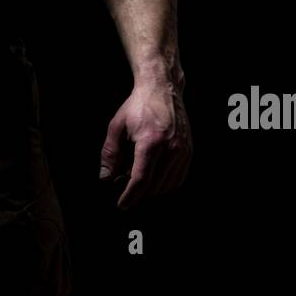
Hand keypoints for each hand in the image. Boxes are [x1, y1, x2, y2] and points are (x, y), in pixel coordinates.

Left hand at [99, 77, 191, 209]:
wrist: (162, 89)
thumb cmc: (137, 107)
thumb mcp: (117, 127)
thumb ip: (110, 155)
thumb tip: (105, 179)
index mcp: (151, 142)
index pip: (141, 179)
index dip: (130, 196)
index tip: (122, 205)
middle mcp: (171, 148)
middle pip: (154, 186)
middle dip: (137, 191)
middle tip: (124, 180)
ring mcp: (183, 150)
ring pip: (167, 186)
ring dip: (151, 188)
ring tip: (138, 173)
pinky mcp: (189, 151)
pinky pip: (178, 179)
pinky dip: (165, 183)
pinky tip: (154, 175)